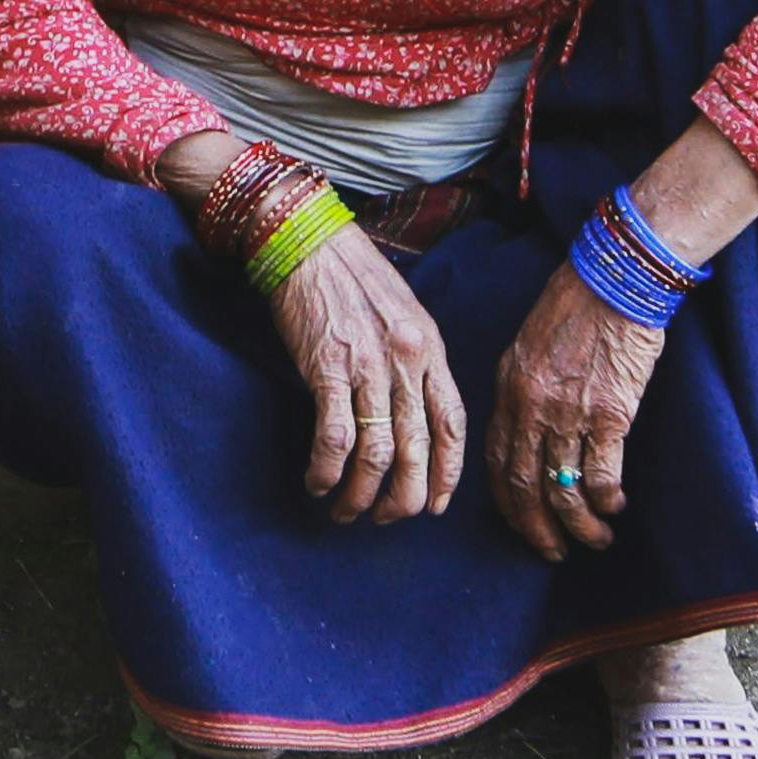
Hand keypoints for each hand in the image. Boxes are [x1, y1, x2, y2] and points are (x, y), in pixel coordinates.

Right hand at [265, 229, 466, 525]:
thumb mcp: (402, 313)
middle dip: (404, 498)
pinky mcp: (326, 368)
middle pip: (418, 450)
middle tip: (386, 518)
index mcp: (430, 348)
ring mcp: (368, 365)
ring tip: (346, 512)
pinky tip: (317, 484)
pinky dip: (327, 472)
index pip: (451, 424)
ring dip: (361, 495)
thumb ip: (414, 360)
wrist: (306, 239)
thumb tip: (411, 412)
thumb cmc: (351, 275)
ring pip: (377, 454)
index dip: (447, 473)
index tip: (436, 504)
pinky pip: (335, 437)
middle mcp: (407, 360)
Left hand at [485, 266, 665, 562]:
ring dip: (578, 526)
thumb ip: (524, 391)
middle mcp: (530, 408)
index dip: (507, 501)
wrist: (614, 280)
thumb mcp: (529, 347)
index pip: (495, 460)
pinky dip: (605, 500)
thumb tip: (528, 432)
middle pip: (523, 486)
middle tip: (552, 552)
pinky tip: (614, 508)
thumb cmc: (576, 307)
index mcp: (508, 390)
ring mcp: (567, 414)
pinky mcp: (608, 415)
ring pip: (562, 490)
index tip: (520, 524)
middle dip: (536, 528)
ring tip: (593, 541)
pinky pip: (600, 475)